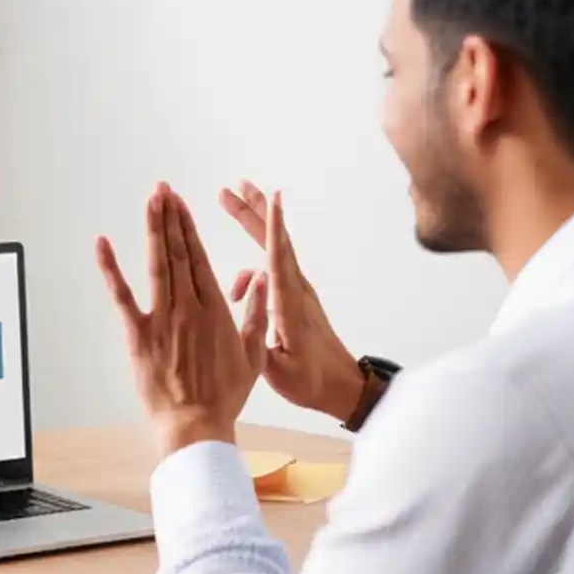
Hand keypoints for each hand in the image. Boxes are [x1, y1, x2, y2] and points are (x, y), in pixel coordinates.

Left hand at [96, 183, 269, 456]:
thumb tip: (264, 281)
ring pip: (157, 263)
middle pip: (178, 252)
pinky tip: (102, 243)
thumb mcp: (254, 356)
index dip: (188, 227)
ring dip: (153, 229)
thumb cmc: (224, 396)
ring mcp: (162, 318)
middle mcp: (189, 306)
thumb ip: (257, 316)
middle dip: (170, 217)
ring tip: (150, 201)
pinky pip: (121, 296)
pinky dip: (110, 268)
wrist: (196, 426)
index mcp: (216, 309)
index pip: (199, 257)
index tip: (181, 204)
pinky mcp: (138, 335)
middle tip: (162, 189)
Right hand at [219, 181, 364, 422]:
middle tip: (234, 185)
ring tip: (233, 199)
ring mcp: (297, 291)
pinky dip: (254, 260)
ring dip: (255, 221)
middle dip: (254, 210)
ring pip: (275, 247)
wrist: (340, 388)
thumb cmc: (309, 381)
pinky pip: (273, 265)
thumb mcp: (277, 369)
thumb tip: (247, 295)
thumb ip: (258, 335)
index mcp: (289, 305)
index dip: (275, 228)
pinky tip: (237, 286)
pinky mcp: (295, 296)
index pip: (280, 258)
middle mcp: (296, 290)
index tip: (272, 197)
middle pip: (275, 240)